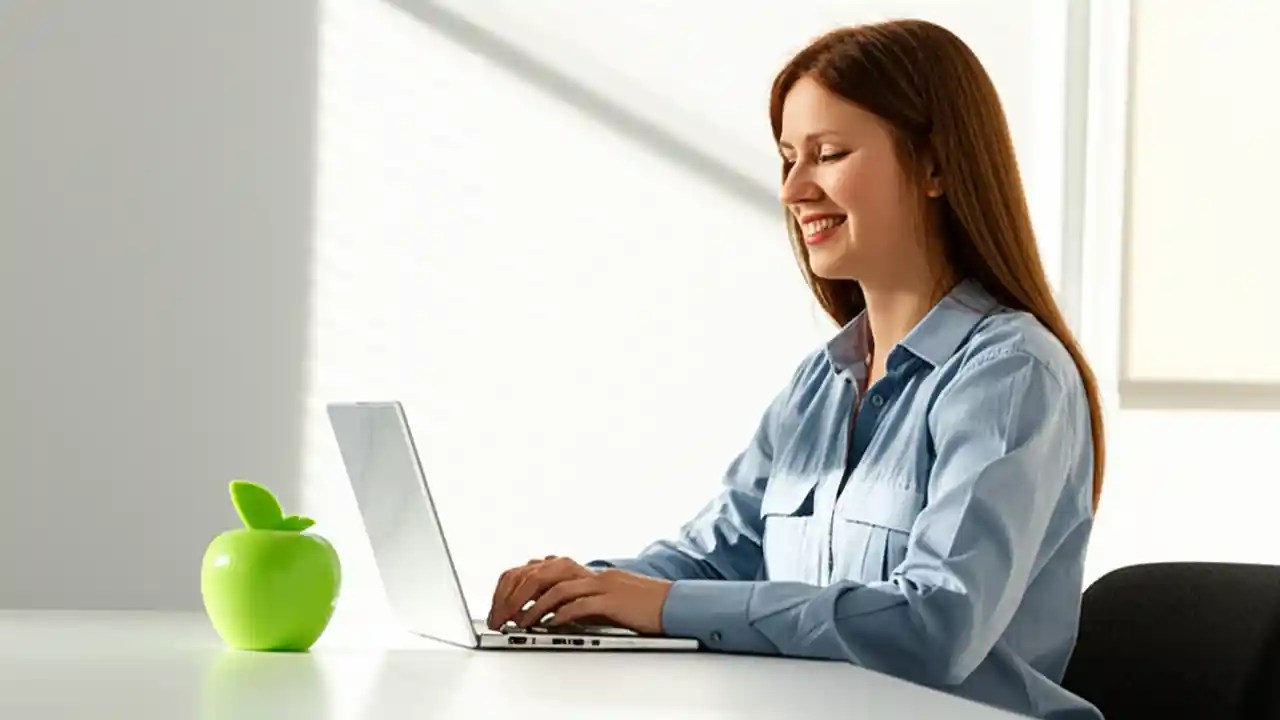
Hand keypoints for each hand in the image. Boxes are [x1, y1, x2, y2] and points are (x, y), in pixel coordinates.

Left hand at [486, 556, 671, 634]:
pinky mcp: (613, 599)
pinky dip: (562, 614)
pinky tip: (550, 625)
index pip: (535, 568)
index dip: (512, 586)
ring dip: (533, 608)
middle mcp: (588, 573)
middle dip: (515, 597)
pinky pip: (582, 604)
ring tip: (519, 624)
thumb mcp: (597, 596)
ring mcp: (601, 584)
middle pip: (540, 574)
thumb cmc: (635, 603)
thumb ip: (571, 596)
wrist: (671, 603)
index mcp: (582, 571)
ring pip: (556, 587)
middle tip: (501, 618)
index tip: (498, 606)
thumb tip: (541, 607)